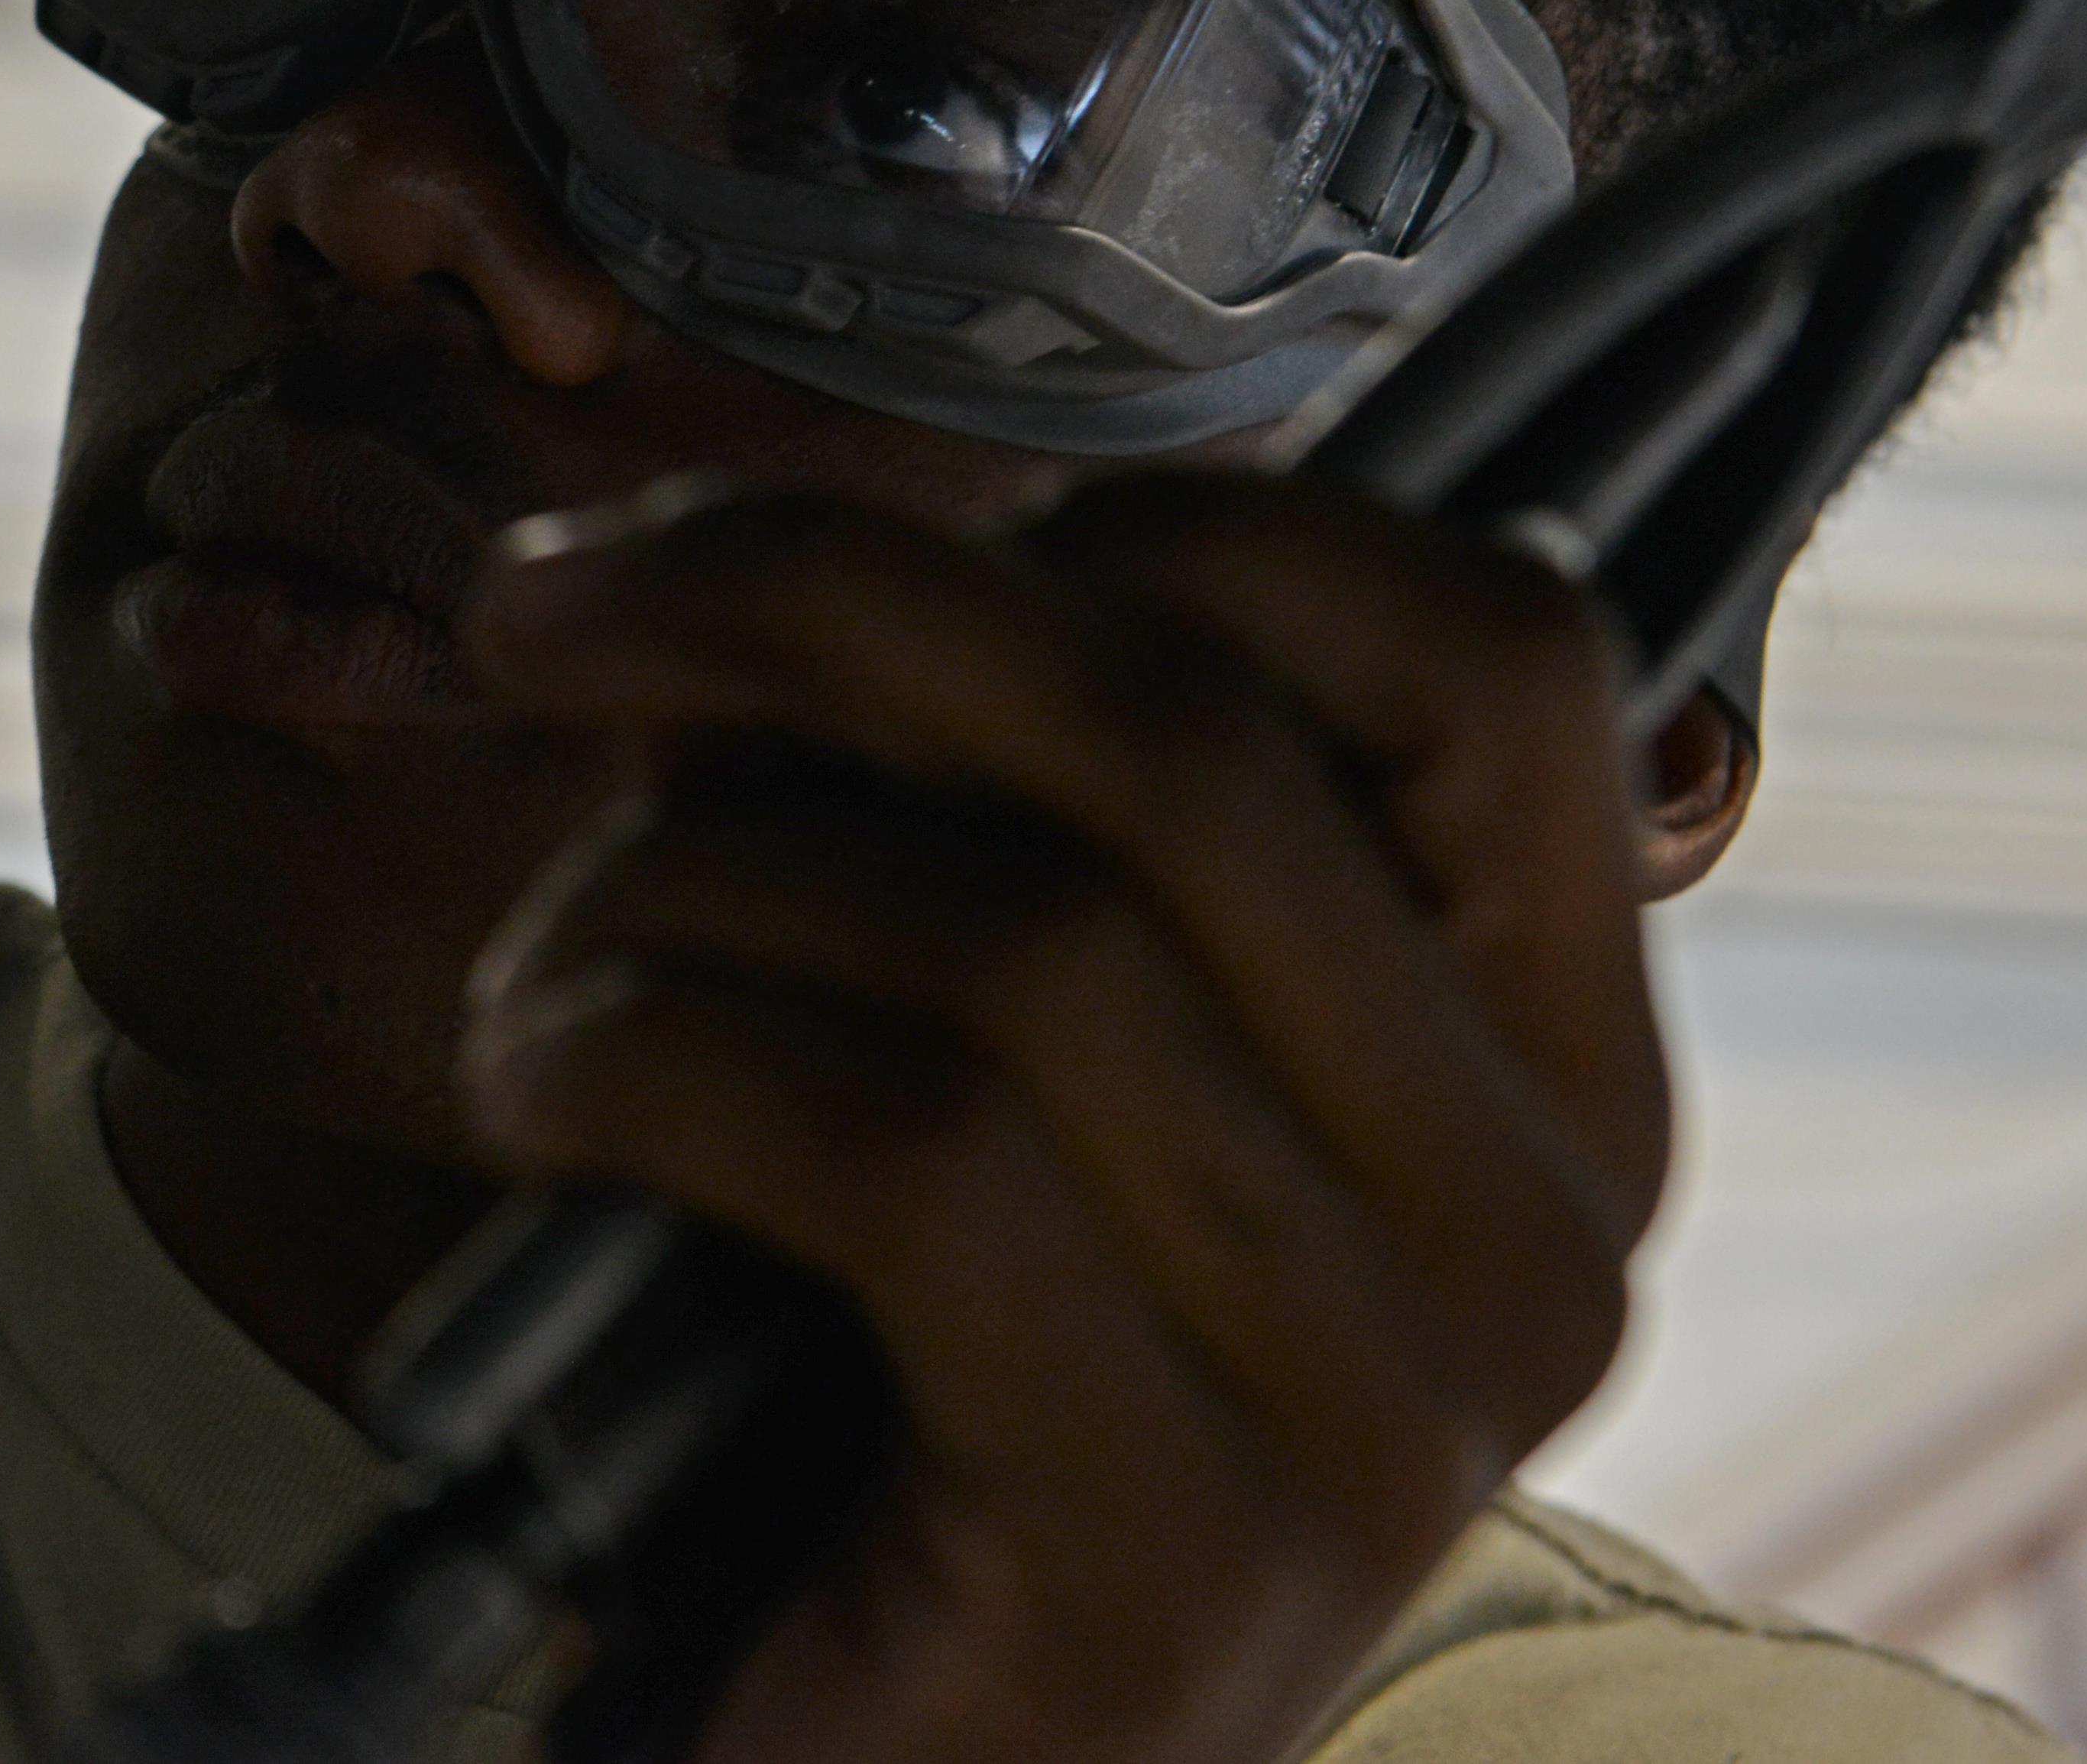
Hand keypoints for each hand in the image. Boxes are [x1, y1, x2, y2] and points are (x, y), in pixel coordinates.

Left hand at [453, 474, 1669, 1763]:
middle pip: (1198, 734)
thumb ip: (989, 799)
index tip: (854, 548)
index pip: (1497, 646)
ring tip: (547, 971)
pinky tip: (539, 1096)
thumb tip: (785, 573)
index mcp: (1547, 1078)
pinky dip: (653, 1055)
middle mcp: (1535, 1244)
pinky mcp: (1157, 1574)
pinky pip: (908, 1157)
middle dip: (810, 596)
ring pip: (1033, 935)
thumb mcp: (1001, 1030)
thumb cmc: (873, 1381)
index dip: (1161, 514)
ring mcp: (1378, 1430)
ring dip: (688, 880)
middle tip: (543, 605)